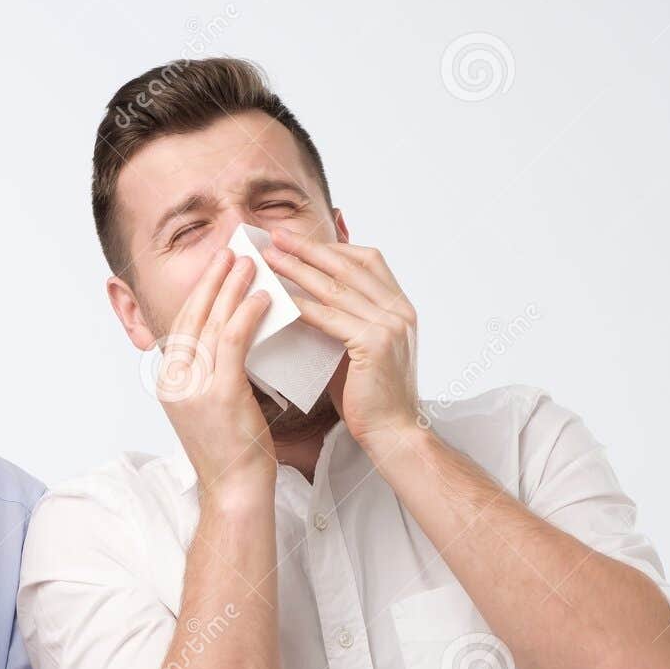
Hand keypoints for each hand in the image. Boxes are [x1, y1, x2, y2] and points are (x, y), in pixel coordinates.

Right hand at [148, 247, 274, 497]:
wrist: (235, 492)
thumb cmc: (233, 454)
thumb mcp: (214, 407)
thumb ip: (214, 372)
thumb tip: (233, 339)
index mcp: (170, 383)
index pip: (183, 325)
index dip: (200, 292)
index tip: (218, 268)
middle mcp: (174, 382)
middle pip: (191, 317)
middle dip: (212, 280)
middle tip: (231, 250)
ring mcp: (192, 388)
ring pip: (210, 323)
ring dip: (231, 287)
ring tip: (250, 262)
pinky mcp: (217, 395)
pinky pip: (232, 342)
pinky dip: (246, 314)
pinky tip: (264, 297)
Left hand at [263, 231, 421, 455]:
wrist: (392, 432)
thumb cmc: (368, 396)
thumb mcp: (356, 348)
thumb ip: (340, 322)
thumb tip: (302, 302)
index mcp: (399, 306)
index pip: (366, 260)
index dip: (332, 246)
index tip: (298, 240)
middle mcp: (400, 310)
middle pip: (348, 265)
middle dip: (309, 248)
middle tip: (276, 236)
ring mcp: (391, 325)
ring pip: (337, 287)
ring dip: (299, 270)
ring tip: (270, 260)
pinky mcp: (376, 344)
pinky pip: (331, 318)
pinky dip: (304, 306)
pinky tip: (280, 300)